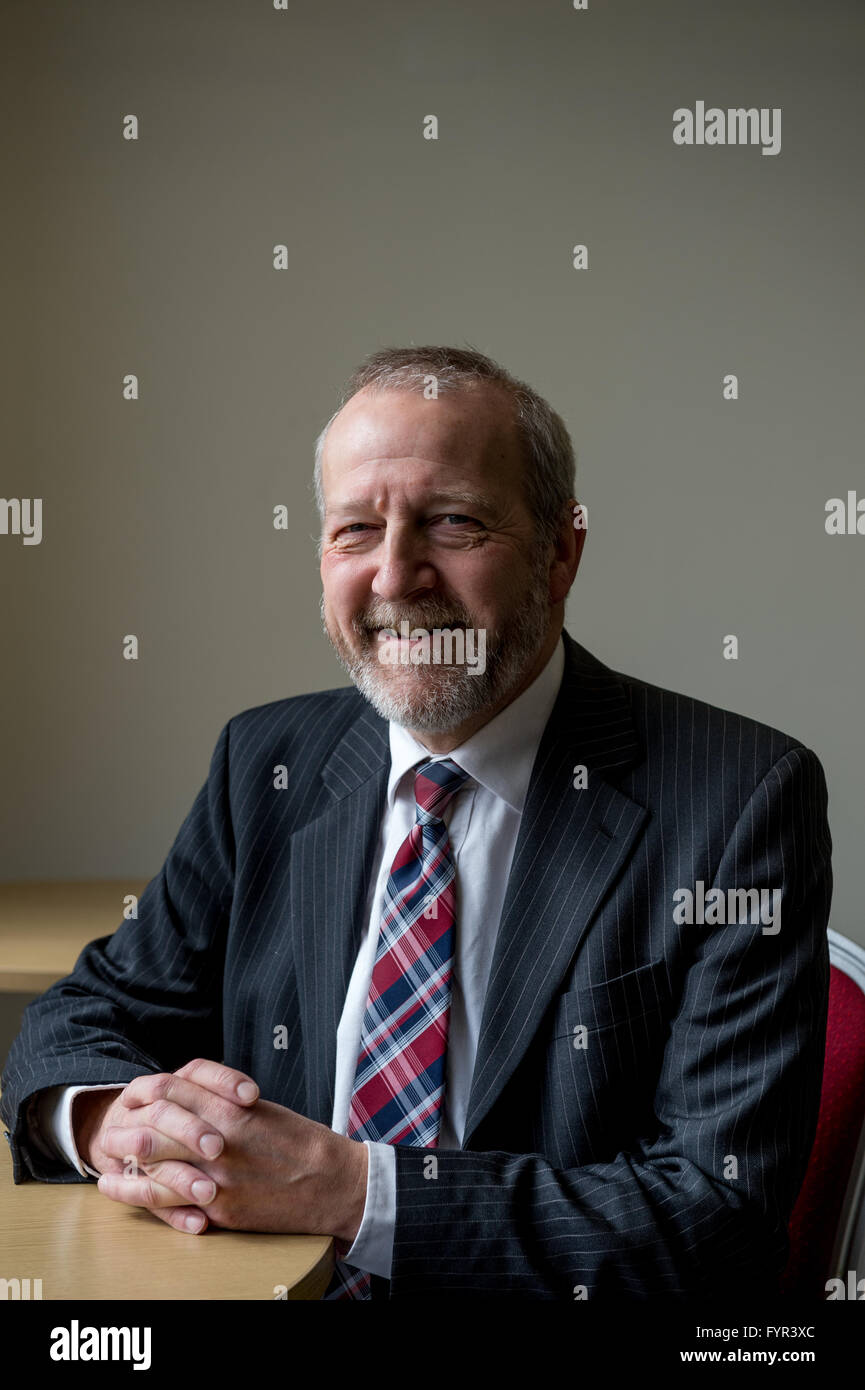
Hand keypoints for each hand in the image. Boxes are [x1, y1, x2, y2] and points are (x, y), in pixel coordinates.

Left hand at [93, 1059, 368, 1246]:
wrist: (332, 1183)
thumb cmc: (302, 1143)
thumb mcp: (263, 1110)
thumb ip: (225, 1104)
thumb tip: (191, 1102)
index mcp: (230, 1110)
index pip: (172, 1091)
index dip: (147, 1095)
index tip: (133, 1100)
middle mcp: (218, 1141)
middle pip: (154, 1128)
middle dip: (127, 1132)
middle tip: (110, 1136)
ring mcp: (216, 1178)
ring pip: (155, 1168)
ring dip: (125, 1168)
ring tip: (105, 1168)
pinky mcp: (220, 1210)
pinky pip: (172, 1203)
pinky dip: (143, 1197)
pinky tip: (127, 1194)